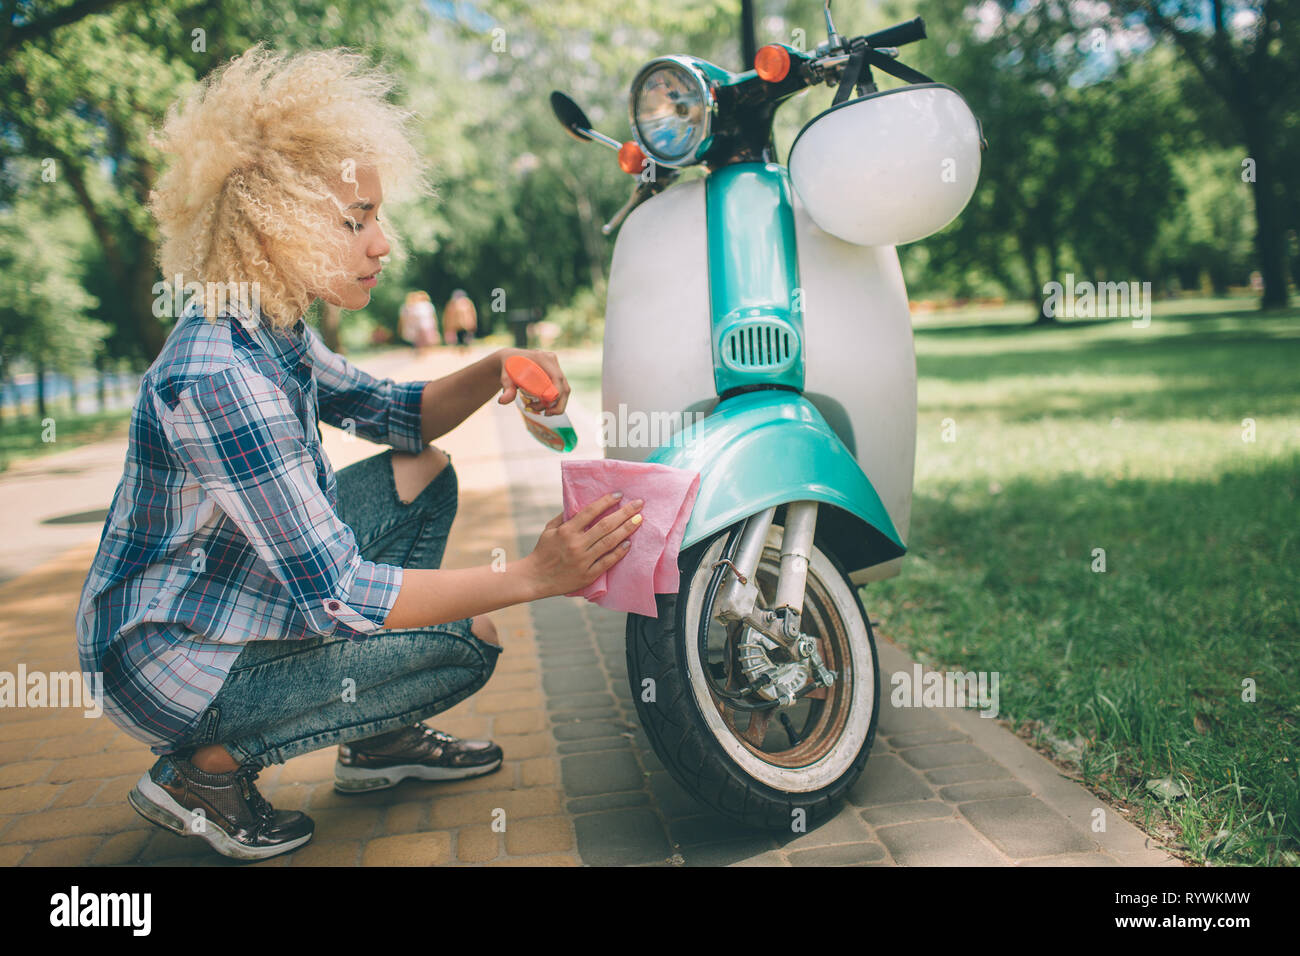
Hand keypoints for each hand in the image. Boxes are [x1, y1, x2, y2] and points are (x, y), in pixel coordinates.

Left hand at [496, 348, 570, 414]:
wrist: (510, 358)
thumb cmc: (508, 365)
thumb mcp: (506, 375)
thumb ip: (507, 387)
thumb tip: (503, 401)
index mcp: (543, 358)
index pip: (557, 377)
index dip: (555, 394)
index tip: (544, 404)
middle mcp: (552, 362)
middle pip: (564, 387)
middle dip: (557, 405)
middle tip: (545, 413)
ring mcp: (556, 369)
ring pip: (564, 391)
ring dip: (556, 405)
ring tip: (539, 410)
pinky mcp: (555, 375)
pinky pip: (561, 391)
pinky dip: (554, 402)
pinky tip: (542, 406)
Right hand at [521, 493, 643, 596]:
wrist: (536, 578)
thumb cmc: (543, 551)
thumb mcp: (549, 529)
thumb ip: (565, 517)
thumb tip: (580, 504)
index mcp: (567, 531)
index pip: (590, 512)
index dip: (606, 501)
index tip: (619, 495)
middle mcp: (576, 544)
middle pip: (605, 525)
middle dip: (624, 513)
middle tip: (639, 504)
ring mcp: (583, 560)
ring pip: (609, 542)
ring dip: (626, 530)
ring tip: (639, 520)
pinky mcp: (588, 574)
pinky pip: (607, 562)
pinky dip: (619, 552)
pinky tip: (629, 543)